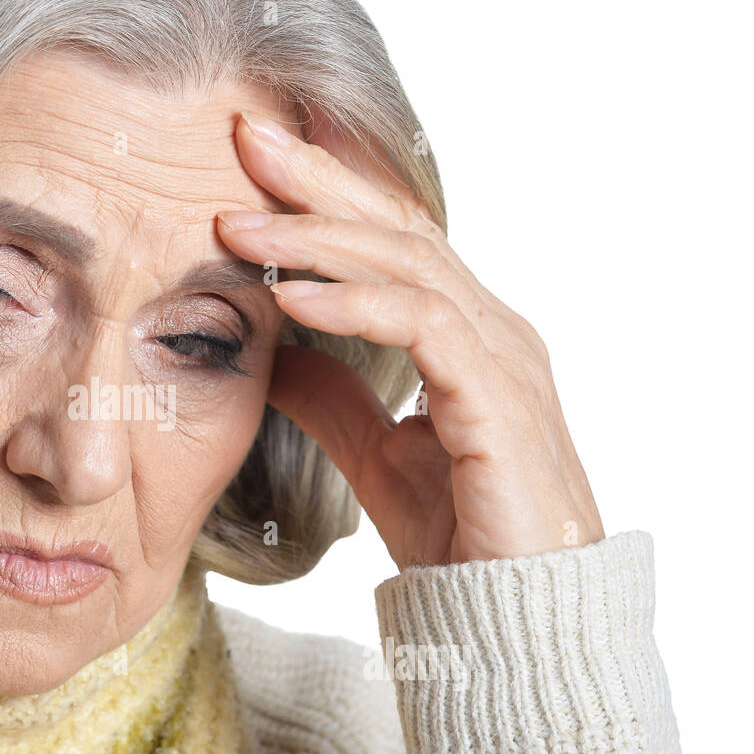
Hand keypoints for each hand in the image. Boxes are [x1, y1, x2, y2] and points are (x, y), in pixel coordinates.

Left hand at [215, 110, 603, 569]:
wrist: (513, 613)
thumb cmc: (459, 532)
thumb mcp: (374, 452)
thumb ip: (331, 396)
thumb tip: (270, 350)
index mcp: (467, 333)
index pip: (394, 240)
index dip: (329, 195)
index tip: (255, 165)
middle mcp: (492, 328)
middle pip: (400, 228)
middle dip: (320, 181)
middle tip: (247, 140)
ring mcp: (502, 355)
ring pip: (410, 264)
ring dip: (319, 238)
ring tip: (240, 227)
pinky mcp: (497, 396)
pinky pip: (423, 324)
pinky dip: (353, 304)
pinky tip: (291, 296)